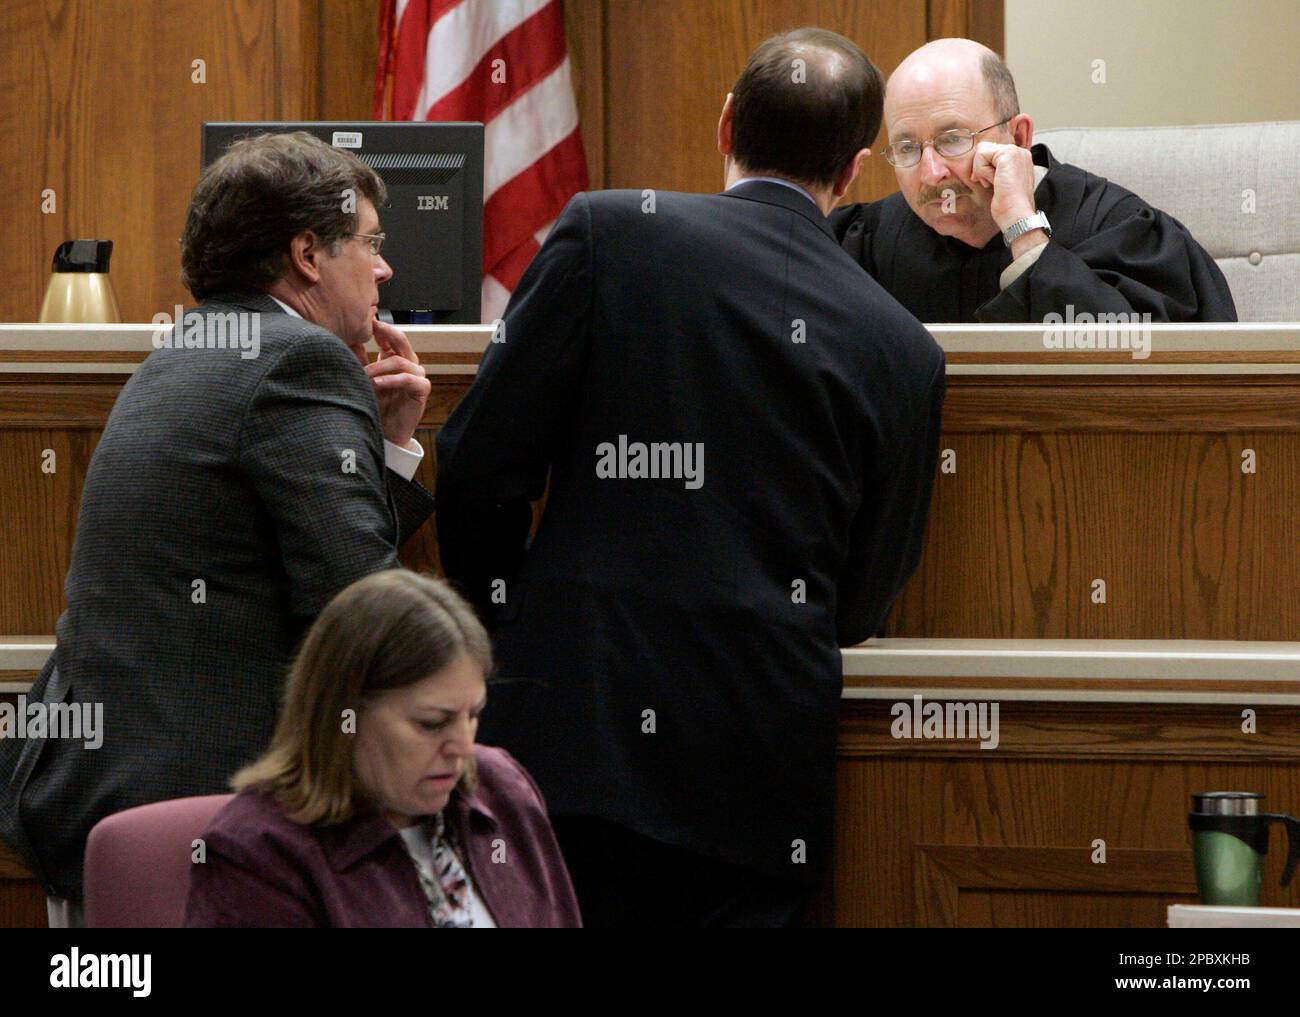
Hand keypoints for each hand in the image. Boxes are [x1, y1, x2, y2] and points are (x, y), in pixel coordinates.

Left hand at [349, 318, 430, 446]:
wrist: (387, 431)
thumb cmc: (376, 406)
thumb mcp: (364, 380)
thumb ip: (360, 361)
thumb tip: (349, 340)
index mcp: (395, 358)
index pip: (390, 336)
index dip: (380, 328)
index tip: (365, 321)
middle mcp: (408, 364)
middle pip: (401, 340)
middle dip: (386, 332)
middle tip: (371, 328)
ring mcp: (417, 375)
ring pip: (401, 361)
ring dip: (380, 367)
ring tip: (365, 375)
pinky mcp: (422, 389)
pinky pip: (409, 379)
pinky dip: (393, 380)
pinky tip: (378, 383)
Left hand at [971, 141, 1038, 231]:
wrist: (1016, 215)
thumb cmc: (1008, 206)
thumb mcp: (999, 183)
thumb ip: (993, 170)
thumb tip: (977, 166)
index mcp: (1019, 158)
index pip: (990, 152)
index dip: (983, 167)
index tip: (989, 183)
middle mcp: (1019, 152)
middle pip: (984, 149)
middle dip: (981, 168)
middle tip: (991, 184)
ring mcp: (1015, 151)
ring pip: (982, 151)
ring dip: (981, 171)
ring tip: (994, 184)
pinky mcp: (1008, 154)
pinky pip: (981, 155)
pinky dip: (982, 171)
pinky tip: (993, 182)